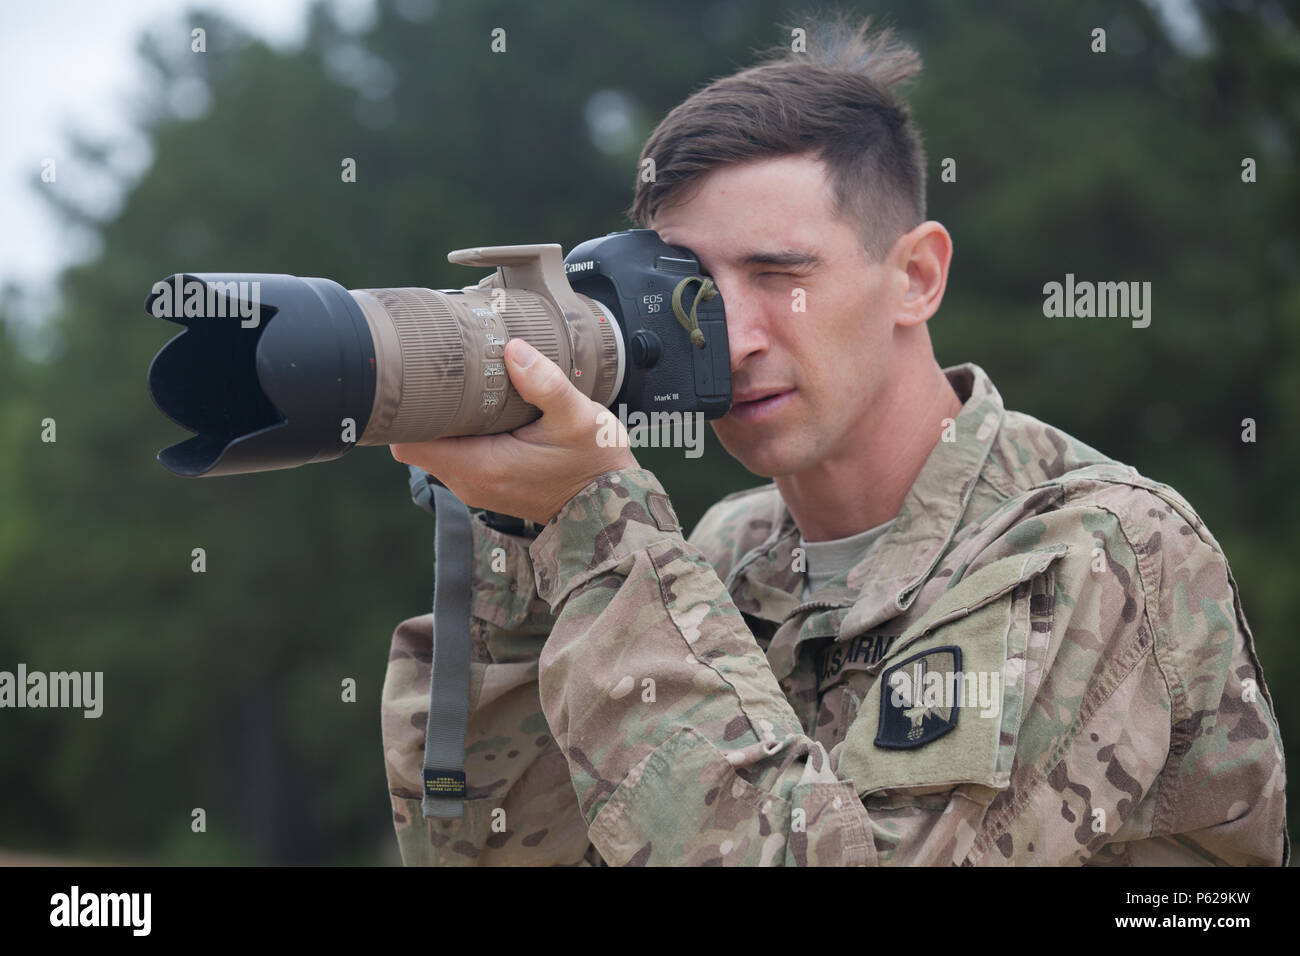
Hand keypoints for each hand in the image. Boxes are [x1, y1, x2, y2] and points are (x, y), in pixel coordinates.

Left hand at [390, 338, 637, 525]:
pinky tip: (482, 410)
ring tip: (465, 388)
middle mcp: (470, 482)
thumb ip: (544, 382)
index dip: (406, 412)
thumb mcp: (578, 417)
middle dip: (425, 409)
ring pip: (437, 448)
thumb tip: (514, 348)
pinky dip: (460, 433)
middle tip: (445, 374)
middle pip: (418, 442)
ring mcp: (477, 486)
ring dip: (444, 421)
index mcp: (480, 467)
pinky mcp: (488, 484)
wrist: (610, 505)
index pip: (408, 443)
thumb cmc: (594, 464)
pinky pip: (456, 455)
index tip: (421, 381)